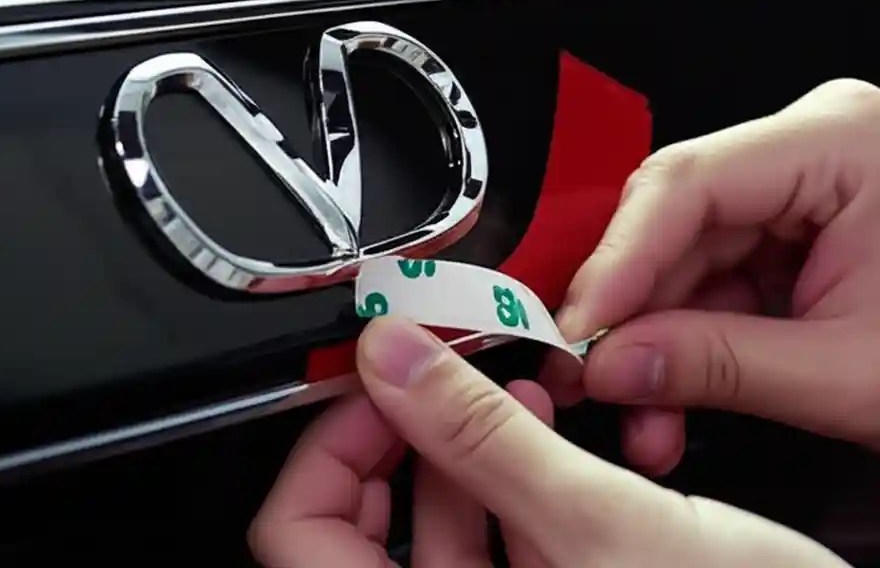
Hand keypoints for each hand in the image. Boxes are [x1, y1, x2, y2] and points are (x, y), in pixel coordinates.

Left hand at [250, 318, 844, 565]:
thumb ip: (482, 440)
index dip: (327, 445)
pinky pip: (497, 541)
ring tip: (509, 382)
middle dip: (403, 432)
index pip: (297, 534)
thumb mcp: (602, 529)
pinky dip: (510, 477)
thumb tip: (392, 359)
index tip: (374, 380)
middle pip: (362, 522)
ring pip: (436, 526)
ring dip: (463, 444)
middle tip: (433, 370)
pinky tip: (549, 425)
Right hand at [540, 78, 879, 474]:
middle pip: (678, 222)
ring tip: (648, 416)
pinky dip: (695, 344)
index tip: (576, 326)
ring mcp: (812, 192)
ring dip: (659, 343)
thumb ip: (716, 364)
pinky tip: (677, 396)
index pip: (688, 181)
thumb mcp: (849, 370)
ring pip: (692, 260)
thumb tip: (614, 363)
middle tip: (592, 375)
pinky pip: (724, 282)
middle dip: (633, 315)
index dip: (617, 261)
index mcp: (845, 141)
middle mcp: (821, 150)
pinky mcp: (809, 236)